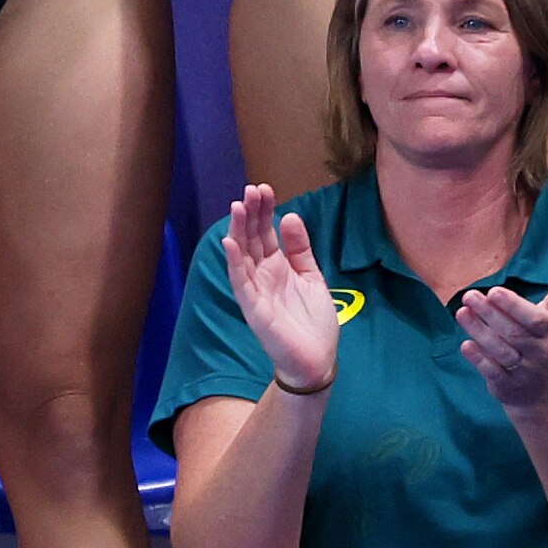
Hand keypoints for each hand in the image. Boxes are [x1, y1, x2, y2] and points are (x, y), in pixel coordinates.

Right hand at [223, 187, 342, 395]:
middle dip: (250, 213)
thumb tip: (290, 216)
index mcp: (276, 266)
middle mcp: (261, 274)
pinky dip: (234, 262)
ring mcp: (255, 289)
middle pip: (251, 238)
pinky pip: (240, 282)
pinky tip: (230, 243)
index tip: (264, 189)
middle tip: (251, 189)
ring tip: (237, 206)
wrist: (317, 359)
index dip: (264, 211)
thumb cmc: (314, 321)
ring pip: (241, 255)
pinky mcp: (253, 307)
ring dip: (237, 230)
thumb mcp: (312, 277)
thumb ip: (300, 249)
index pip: (264, 232)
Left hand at [454, 251, 547, 411]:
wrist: (544, 392)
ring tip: (461, 313)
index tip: (494, 291)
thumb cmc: (546, 342)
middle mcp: (539, 354)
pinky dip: (479, 360)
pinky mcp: (506, 386)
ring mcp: (523, 372)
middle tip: (469, 295)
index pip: (535, 320)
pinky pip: (492, 373)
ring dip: (480, 332)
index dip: (515, 307)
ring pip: (501, 352)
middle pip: (514, 334)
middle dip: (491, 315)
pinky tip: (465, 345)